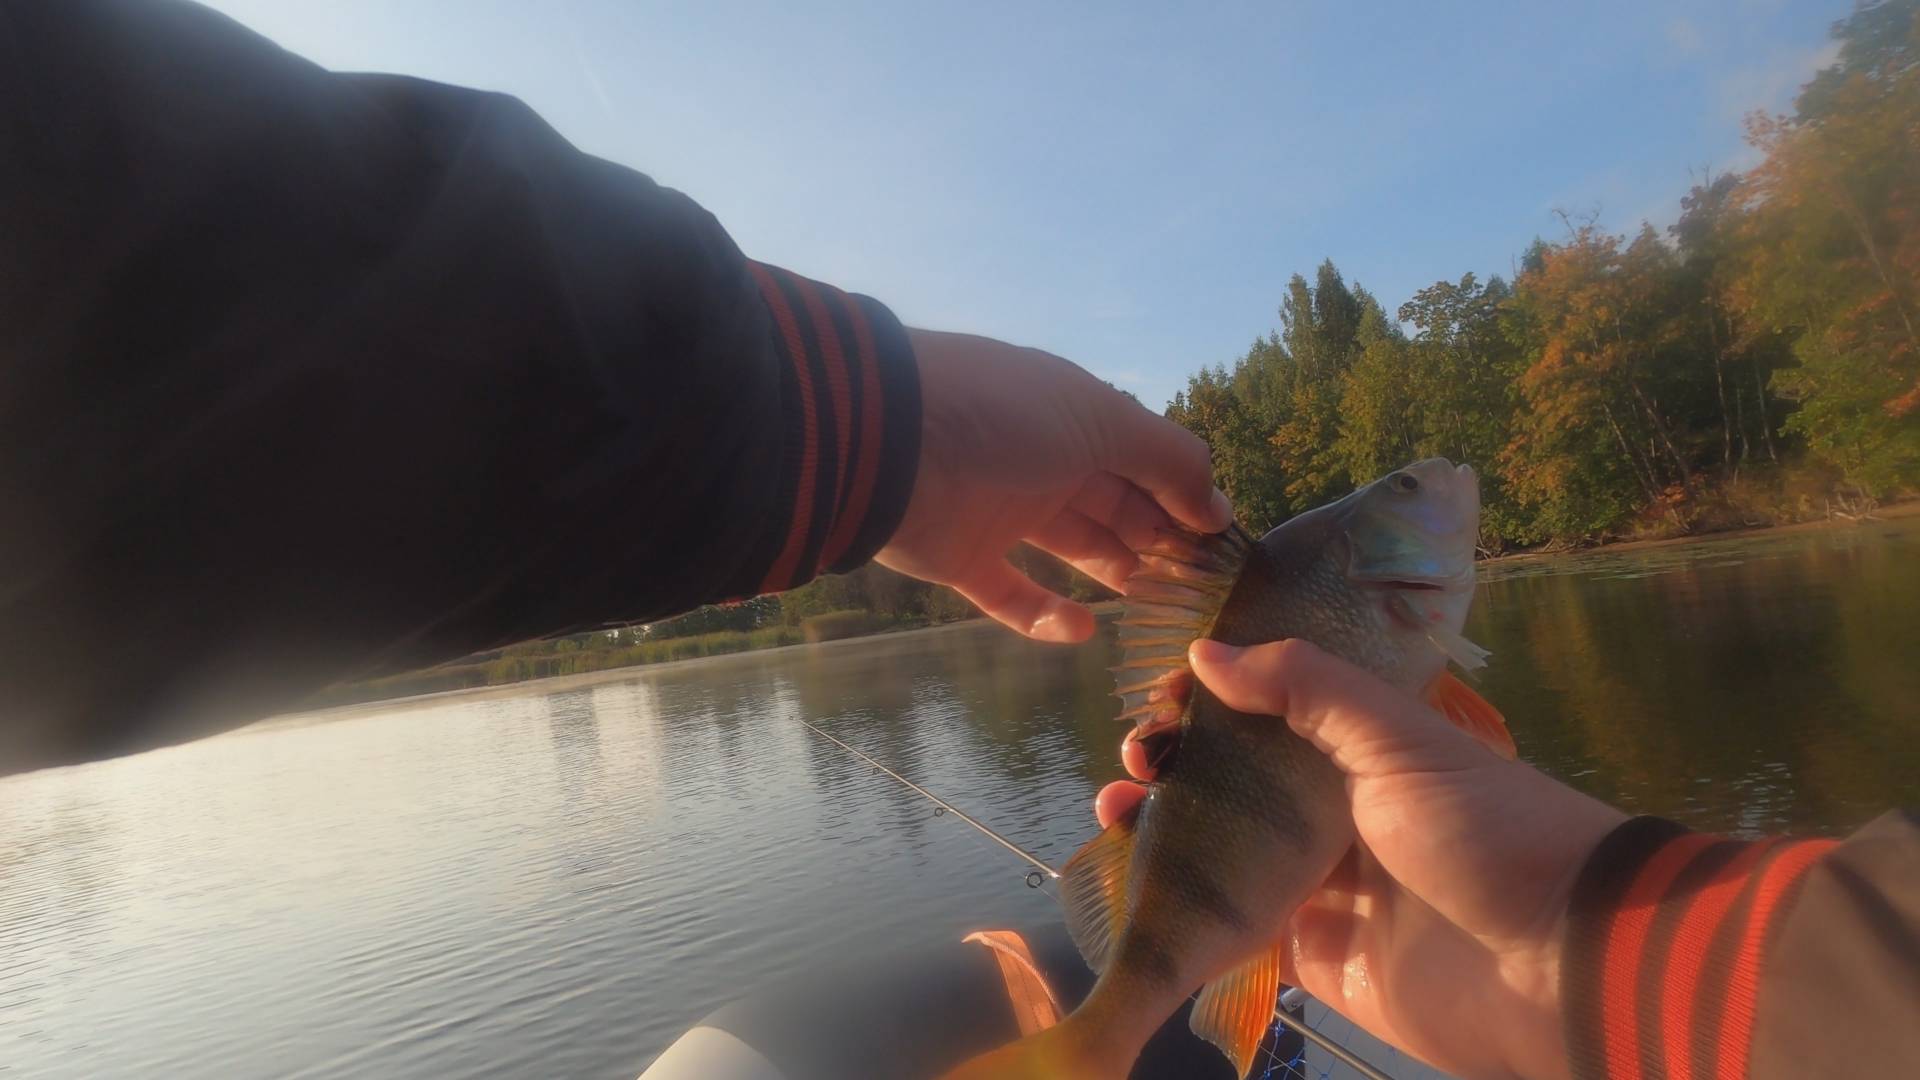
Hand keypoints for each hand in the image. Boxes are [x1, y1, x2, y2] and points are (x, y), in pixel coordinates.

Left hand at [876, 329, 1229, 642]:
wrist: (883, 440)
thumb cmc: (1003, 416)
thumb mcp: (1100, 420)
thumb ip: (1168, 458)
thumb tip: (1219, 505)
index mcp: (1075, 416)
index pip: (1144, 459)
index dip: (1184, 497)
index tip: (1221, 544)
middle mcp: (1041, 458)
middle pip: (1113, 504)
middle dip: (1156, 537)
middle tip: (1197, 584)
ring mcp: (998, 509)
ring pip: (1071, 546)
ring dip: (1113, 571)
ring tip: (1152, 603)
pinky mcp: (959, 558)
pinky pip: (1010, 594)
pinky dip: (1045, 616)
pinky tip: (1083, 631)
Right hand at [1095, 640, 1625, 1079]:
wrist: (1558, 963)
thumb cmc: (1487, 828)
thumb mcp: (1399, 738)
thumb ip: (1305, 687)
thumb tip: (1207, 652)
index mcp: (1370, 746)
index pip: (1274, 708)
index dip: (1214, 698)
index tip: (1162, 693)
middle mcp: (1343, 807)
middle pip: (1239, 777)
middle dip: (1177, 763)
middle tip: (1136, 757)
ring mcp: (1326, 884)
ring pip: (1227, 848)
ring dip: (1164, 828)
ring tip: (1114, 811)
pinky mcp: (1315, 955)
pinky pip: (1236, 928)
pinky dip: (1184, 908)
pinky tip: (1134, 883)